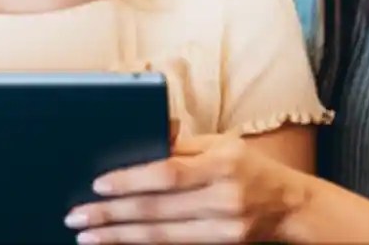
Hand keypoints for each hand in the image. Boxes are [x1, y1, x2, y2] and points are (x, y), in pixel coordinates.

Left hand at [64, 135, 302, 243]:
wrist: (291, 207)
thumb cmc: (250, 168)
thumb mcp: (222, 144)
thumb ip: (182, 144)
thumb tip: (145, 134)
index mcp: (222, 163)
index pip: (168, 173)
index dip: (131, 181)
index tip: (98, 185)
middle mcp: (223, 197)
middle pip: (158, 208)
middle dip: (112, 214)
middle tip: (77, 215)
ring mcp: (224, 227)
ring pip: (162, 234)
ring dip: (120, 235)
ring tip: (88, 235)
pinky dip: (143, 244)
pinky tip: (120, 242)